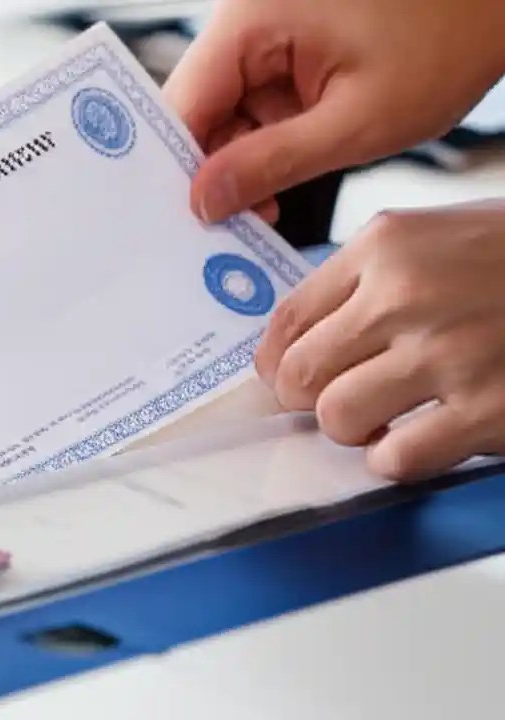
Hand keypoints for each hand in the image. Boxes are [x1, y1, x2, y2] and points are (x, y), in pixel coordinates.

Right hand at [164, 0, 504, 223]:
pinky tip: (281, 176)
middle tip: (230, 228)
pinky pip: (251, 99)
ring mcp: (263, 27)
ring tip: (266, 207)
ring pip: (223, 109)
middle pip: (197, 107)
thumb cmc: (449, 41)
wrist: (496, 1)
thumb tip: (203, 201)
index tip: (185, 221)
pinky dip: (264, 140)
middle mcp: (246, 15)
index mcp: (251, 18)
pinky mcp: (283, 41)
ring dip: (241, 160)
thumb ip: (272, 165)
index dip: (178, 166)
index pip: (182, 102)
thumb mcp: (359, 122)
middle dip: (213, 169)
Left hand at [255, 200, 504, 479]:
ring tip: (388, 417)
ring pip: (337, 417)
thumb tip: (294, 342)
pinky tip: (425, 439)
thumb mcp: (437, 237)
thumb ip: (364, 280)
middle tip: (339, 400)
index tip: (284, 379)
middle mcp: (407, 295)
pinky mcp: (489, 409)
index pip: (285, 321)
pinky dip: (399, 459)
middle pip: (298, 375)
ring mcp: (448, 353)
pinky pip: (395, 458)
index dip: (275, 364)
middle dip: (309, 399)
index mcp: (385, 245)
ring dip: (355, 429)